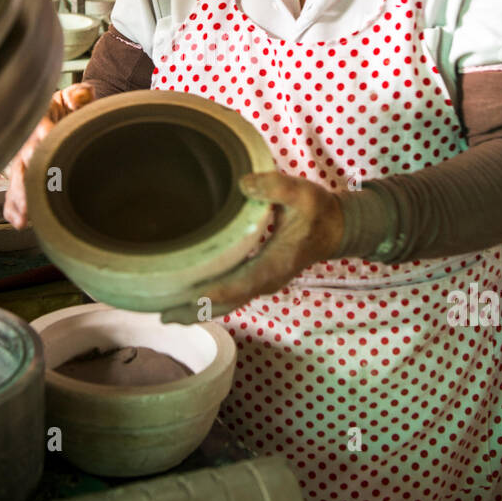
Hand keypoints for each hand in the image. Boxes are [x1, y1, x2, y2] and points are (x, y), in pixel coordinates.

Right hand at [3, 82, 94, 228]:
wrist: (64, 118)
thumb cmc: (70, 110)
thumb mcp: (76, 97)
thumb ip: (80, 94)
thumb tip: (83, 93)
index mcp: (38, 119)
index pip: (40, 128)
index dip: (44, 137)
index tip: (50, 147)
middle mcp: (26, 142)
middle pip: (25, 161)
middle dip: (29, 179)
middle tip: (36, 195)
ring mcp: (22, 162)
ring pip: (17, 182)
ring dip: (20, 200)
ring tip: (25, 219)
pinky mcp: (22, 178)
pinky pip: (13, 196)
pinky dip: (14, 210)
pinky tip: (20, 223)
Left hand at [160, 171, 344, 322]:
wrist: (337, 229)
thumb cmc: (319, 211)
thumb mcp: (303, 193)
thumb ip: (276, 187)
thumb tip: (243, 184)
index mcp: (276, 263)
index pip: (243, 282)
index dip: (219, 290)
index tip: (192, 297)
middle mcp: (267, 280)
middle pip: (229, 302)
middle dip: (198, 311)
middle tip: (164, 316)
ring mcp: (262, 282)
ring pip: (228, 303)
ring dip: (200, 310)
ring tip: (167, 314)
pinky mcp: (259, 279)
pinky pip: (231, 296)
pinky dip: (209, 301)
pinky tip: (189, 298)